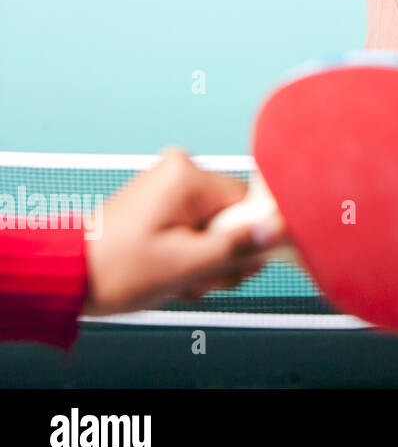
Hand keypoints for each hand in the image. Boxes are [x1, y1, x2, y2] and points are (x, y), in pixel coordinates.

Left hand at [82, 147, 284, 316]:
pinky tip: (170, 268)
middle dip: (221, 254)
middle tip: (193, 276)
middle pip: (234, 216)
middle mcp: (181, 170)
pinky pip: (198, 225)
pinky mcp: (163, 200)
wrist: (68, 276)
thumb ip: (237, 246)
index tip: (225, 264)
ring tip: (177, 276)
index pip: (248, 205)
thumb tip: (279, 229)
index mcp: (187, 176)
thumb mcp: (185, 265)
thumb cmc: (118, 270)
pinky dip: (190, 252)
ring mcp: (170, 184)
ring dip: (205, 258)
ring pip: (217, 226)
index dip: (244, 240)